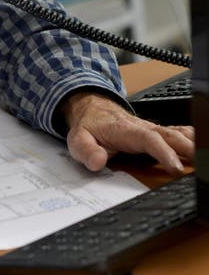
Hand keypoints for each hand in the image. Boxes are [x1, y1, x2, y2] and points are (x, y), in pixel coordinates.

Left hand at [61, 91, 193, 174]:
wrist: (91, 108)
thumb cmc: (88, 126)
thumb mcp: (77, 140)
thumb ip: (86, 151)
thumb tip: (98, 161)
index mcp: (125, 130)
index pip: (148, 139)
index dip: (164, 152)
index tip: (175, 167)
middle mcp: (142, 127)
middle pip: (169, 135)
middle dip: (186, 148)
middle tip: (198, 164)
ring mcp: (150, 128)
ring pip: (175, 132)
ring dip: (190, 143)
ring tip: (201, 156)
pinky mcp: (155, 131)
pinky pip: (176, 132)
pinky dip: (190, 137)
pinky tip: (197, 145)